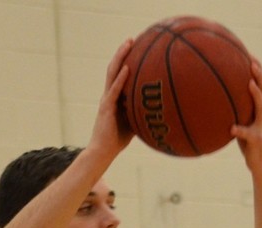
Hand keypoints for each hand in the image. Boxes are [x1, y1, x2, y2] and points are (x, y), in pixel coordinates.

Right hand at [88, 38, 134, 158]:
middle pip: (114, 69)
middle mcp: (109, 95)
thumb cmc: (116, 141)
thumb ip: (141, 114)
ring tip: (128, 44)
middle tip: (132, 39)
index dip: (125, 60)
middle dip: (122, 53)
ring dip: (120, 57)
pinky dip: (120, 78)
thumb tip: (159, 111)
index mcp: (113, 99)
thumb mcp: (133, 124)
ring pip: (112, 73)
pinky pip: (114, 90)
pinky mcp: (106, 108)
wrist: (102, 153)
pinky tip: (127, 68)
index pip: (118, 75)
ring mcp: (106, 100)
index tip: (135, 48)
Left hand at [231, 59, 261, 170]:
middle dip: (259, 75)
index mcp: (260, 112)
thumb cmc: (250, 148)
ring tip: (249, 84)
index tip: (249, 55)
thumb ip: (234, 117)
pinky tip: (232, 128)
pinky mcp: (259, 140)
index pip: (260, 87)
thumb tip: (215, 108)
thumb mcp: (242, 129)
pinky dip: (240, 130)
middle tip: (252, 61)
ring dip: (257, 94)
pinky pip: (248, 134)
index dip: (257, 72)